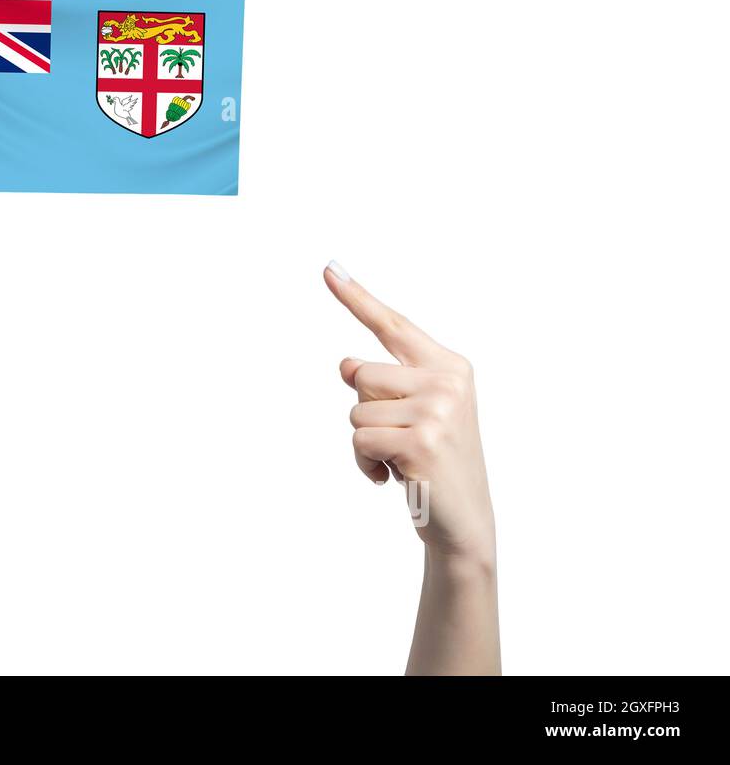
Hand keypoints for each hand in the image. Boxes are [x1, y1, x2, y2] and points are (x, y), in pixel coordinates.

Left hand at [325, 261, 498, 673]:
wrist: (463, 523)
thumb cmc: (434, 463)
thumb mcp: (419, 413)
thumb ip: (388, 381)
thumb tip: (346, 364)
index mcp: (449, 366)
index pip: (392, 324)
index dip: (356, 296)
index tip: (327, 267)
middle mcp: (447, 380)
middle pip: (358, 372)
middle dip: (366, 409)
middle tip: (399, 437)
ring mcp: (437, 409)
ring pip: (354, 409)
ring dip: (365, 441)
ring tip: (399, 459)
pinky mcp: (420, 440)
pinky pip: (358, 440)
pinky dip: (365, 465)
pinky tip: (393, 478)